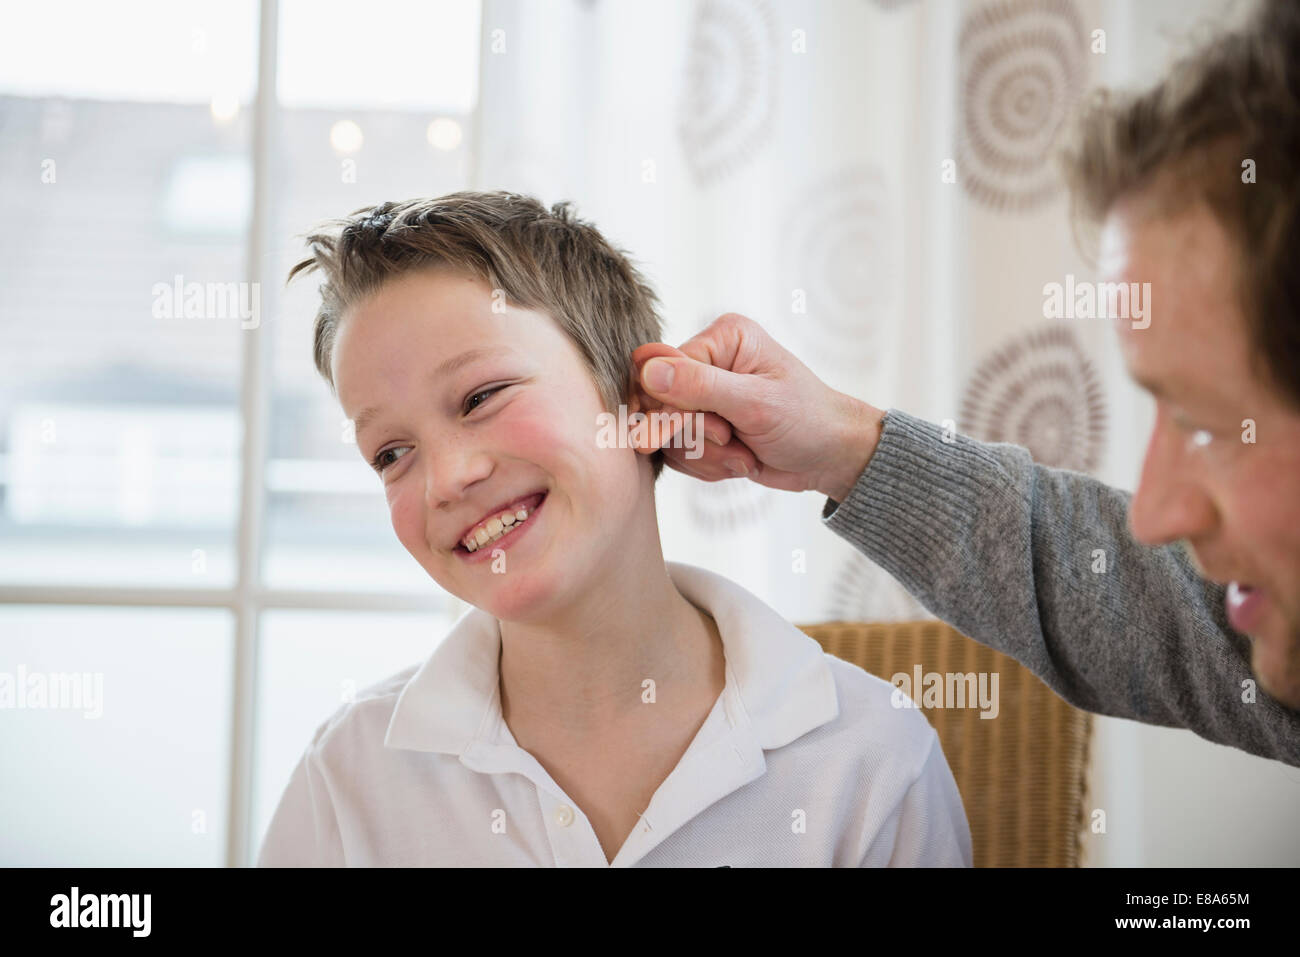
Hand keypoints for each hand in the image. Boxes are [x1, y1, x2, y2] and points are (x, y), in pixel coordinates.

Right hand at [631, 313, 886, 501]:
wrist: (830, 457)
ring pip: (667, 435)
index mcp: (722, 339)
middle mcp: (707, 362)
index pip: (663, 370)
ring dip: (706, 456)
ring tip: (744, 454)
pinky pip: (678, 453)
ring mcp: (702, 397)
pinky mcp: (702, 427)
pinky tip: (740, 460)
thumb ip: (699, 386)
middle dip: (696, 436)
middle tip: (733, 442)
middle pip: (658, 404)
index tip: (715, 431)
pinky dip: (708, 466)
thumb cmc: (807, 420)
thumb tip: (647, 370)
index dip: (676, 408)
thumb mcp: (755, 402)